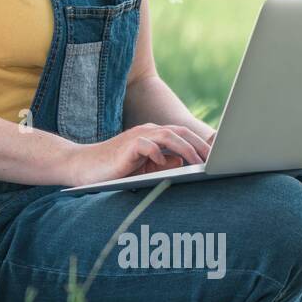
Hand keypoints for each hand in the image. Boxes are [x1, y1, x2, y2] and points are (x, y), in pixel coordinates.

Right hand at [64, 123, 211, 184]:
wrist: (83, 166)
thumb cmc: (114, 169)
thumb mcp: (144, 168)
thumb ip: (162, 164)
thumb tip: (184, 163)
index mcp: (154, 136)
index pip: (183, 135)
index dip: (201, 144)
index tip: (218, 157)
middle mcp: (148, 132)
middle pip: (180, 132)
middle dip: (200, 145)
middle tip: (216, 159)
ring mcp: (137, 137)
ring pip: (168, 136)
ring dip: (186, 149)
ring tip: (199, 162)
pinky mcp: (126, 146)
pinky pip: (146, 145)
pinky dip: (157, 153)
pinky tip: (166, 163)